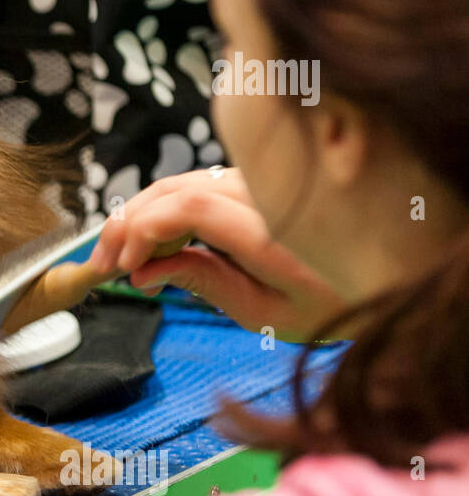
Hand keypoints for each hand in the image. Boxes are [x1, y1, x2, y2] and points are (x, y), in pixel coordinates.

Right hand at [88, 168, 348, 341]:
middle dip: (127, 222)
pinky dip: (167, 209)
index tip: (120, 267)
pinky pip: (200, 185)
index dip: (140, 230)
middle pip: (174, 188)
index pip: (186, 207)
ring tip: (120, 256)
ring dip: (142, 215)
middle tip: (101, 263)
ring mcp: (262, 180)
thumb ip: (204, 283)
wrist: (394, 274)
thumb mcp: (266, 315)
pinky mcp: (259, 180)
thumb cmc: (336, 305)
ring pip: (182, 183)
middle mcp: (264, 193)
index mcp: (270, 232)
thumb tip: (145, 271)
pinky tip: (155, 241)